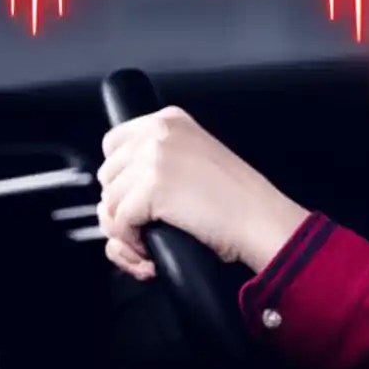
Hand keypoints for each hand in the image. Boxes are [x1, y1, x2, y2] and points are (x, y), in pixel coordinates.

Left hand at [96, 105, 309, 280]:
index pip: (113, 142)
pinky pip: (119, 223)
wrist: (260, 218)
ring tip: (146, 243)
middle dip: (120, 207)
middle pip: (107, 175)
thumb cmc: (238, 199)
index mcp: (170, 120)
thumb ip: (162, 157)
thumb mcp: (198, 157)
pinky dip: (132, 244)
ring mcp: (153, 158)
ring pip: (110, 202)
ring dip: (124, 230)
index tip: (134, 196)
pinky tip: (151, 249)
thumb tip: (117, 186)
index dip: (120, 175)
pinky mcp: (151, 188)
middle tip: (142, 228)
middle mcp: (158, 132)